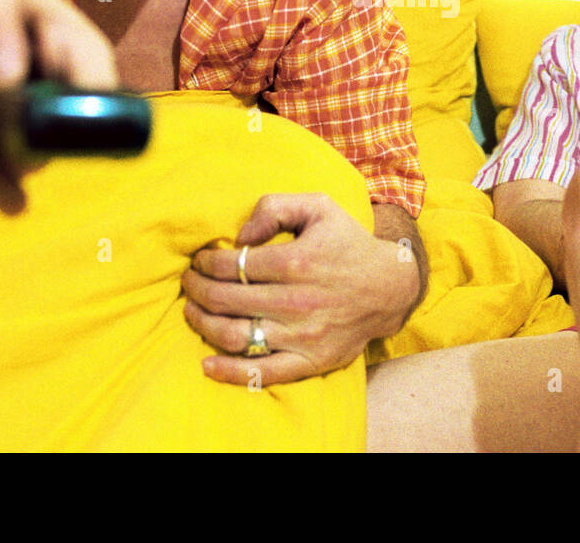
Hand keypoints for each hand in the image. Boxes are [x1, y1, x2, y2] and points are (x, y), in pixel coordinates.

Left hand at [182, 194, 419, 384]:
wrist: (390, 287)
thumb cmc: (348, 243)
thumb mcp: (320, 207)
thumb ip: (275, 208)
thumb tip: (240, 236)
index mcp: (297, 262)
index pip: (232, 265)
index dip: (206, 262)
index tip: (199, 260)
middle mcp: (297, 301)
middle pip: (226, 299)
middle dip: (197, 289)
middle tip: (189, 282)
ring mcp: (302, 336)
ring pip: (235, 335)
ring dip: (203, 323)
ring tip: (192, 311)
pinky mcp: (310, 361)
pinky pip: (262, 373)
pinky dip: (229, 372)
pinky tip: (207, 364)